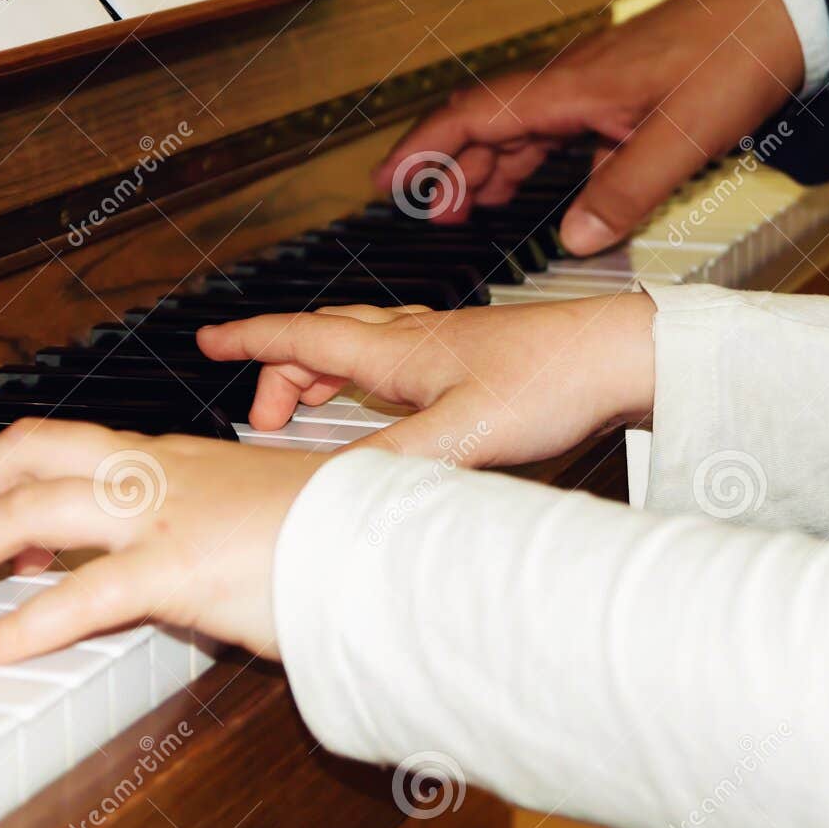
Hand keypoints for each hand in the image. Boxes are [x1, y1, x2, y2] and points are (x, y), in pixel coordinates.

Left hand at [0, 421, 326, 668]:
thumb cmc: (341, 532)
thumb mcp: (261, 514)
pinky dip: (14, 629)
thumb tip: (191, 569)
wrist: (388, 541)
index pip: (71, 443)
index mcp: (177, 459)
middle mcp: (158, 474)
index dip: (12, 470)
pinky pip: (74, 600)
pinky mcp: (175, 569)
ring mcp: (162, 516)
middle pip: (30, 452)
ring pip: (32, 508)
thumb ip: (213, 529)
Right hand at [197, 292, 655, 466]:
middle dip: (279, 368)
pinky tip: (387, 399)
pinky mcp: (472, 356)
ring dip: (321, 369)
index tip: (209, 340)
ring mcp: (443, 344)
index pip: (301, 337)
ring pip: (359, 344)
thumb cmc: (551, 379)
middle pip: (322, 339)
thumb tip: (332, 490)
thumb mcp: (462, 435)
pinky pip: (394, 355)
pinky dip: (365, 374)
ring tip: (308, 406)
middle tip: (263, 411)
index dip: (249, 341)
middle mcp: (413, 339)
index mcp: (396, 351)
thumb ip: (393, 460)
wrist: (619, 355)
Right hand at [374, 0, 802, 254]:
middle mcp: (569, 85)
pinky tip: (535, 191)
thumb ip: (628, 190)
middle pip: (483, 127)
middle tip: (428, 217)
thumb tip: (576, 238)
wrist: (783, 10)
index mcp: (570, 88)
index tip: (385, 183)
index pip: (471, 118)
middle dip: (446, 171)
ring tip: (467, 212)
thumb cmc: (736, 54)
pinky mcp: (614, 98)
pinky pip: (552, 134)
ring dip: (485, 170)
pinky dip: (530, 164)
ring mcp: (590, 90)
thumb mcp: (684, 135)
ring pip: (516, 132)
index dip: (422, 152)